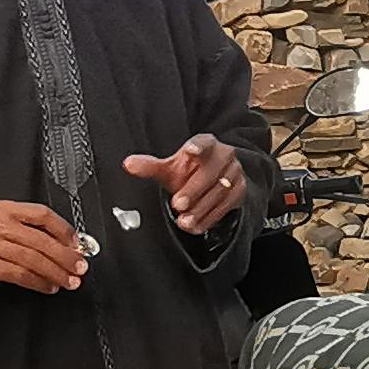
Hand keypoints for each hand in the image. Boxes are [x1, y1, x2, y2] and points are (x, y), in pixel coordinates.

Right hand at [0, 199, 87, 292]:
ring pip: (32, 259)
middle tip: (80, 267)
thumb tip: (67, 245)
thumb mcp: (2, 223)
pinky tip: (48, 286)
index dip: (63, 229)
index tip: (77, 243)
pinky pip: (19, 274)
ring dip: (55, 272)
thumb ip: (30, 229)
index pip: (41, 214)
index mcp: (4, 208)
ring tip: (68, 281)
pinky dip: (38, 282)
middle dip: (64, 256)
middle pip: (39, 240)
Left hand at [127, 136, 243, 235]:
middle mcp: (224, 157)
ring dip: (200, 209)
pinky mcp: (239, 193)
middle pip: (210, 172)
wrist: (215, 183)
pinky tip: (194, 226)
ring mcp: (234, 175)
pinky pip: (225, 207)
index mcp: (207, 144)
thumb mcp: (170, 168)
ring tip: (183, 220)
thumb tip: (128, 164)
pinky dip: (208, 219)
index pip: (204, 142)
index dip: (197, 147)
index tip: (189, 152)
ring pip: (219, 192)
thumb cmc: (190, 171)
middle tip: (178, 204)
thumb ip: (150, 167)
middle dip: (194, 190)